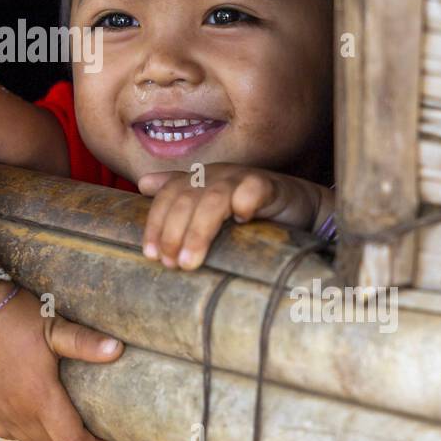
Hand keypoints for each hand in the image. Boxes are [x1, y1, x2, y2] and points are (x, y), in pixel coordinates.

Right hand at [0, 284, 123, 440]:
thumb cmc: (13, 315)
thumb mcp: (53, 326)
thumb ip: (85, 343)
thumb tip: (118, 350)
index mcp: (39, 396)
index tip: (105, 437)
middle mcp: (17, 411)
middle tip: (89, 426)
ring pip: (29, 440)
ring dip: (50, 438)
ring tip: (63, 421)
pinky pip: (6, 432)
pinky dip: (23, 431)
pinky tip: (29, 416)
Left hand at [137, 164, 331, 270]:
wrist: (298, 206)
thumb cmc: (250, 211)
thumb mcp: (210, 206)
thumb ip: (178, 196)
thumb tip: (143, 184)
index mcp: (198, 180)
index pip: (168, 197)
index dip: (155, 224)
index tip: (150, 254)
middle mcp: (216, 176)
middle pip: (186, 200)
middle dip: (173, 233)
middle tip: (171, 264)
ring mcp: (242, 179)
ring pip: (213, 199)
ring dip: (198, 231)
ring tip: (190, 260)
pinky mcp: (270, 187)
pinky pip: (254, 189)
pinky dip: (246, 200)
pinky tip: (241, 220)